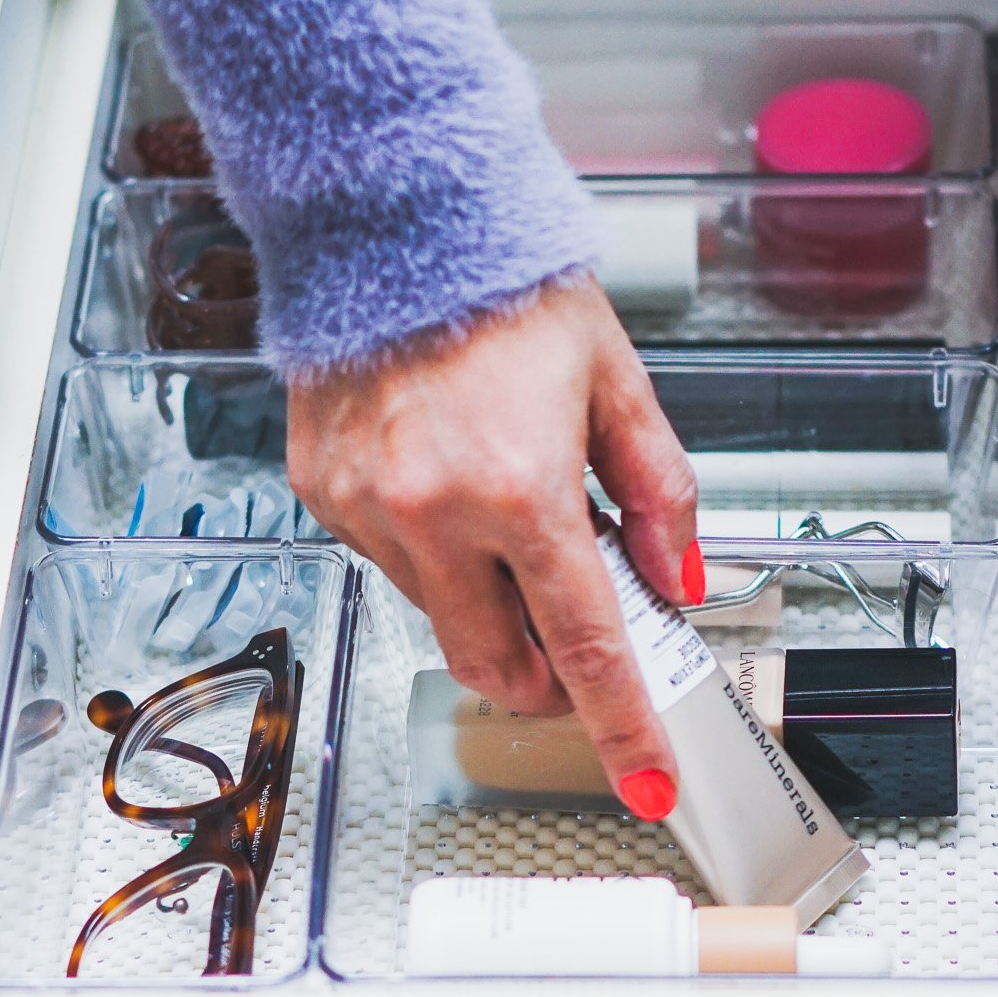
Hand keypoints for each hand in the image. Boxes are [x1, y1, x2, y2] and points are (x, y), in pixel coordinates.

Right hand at [287, 280, 701, 817]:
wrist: (390, 219)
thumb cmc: (506, 285)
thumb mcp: (616, 381)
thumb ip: (658, 490)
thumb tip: (676, 573)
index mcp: (522, 490)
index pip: (585, 644)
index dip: (621, 723)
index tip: (646, 776)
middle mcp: (434, 514)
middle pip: (498, 666)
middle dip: (546, 680)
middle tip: (576, 647)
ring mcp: (367, 510)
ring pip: (439, 616)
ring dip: (485, 601)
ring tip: (503, 511)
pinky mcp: (322, 494)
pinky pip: (386, 562)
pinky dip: (429, 552)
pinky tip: (442, 480)